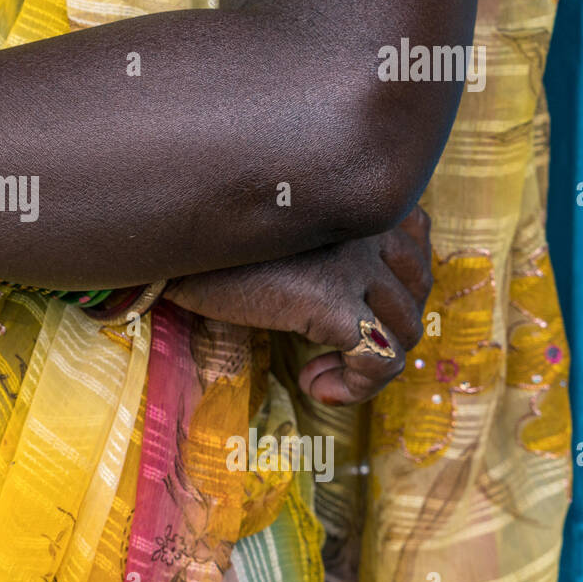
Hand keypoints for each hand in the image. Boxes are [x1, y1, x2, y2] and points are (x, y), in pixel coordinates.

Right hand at [163, 207, 432, 404]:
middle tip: (334, 351)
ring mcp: (354, 261)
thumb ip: (318, 241)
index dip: (392, 284)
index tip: (349, 309)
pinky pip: (378, 360)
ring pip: (405, 329)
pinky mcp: (332, 301)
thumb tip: (342, 297)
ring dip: (369, 364)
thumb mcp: (277, 231)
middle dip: (385, 327)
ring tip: (316, 373)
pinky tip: (312, 384)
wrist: (166, 243)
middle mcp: (365, 222)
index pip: (415, 240)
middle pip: (417, 287)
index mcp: (354, 195)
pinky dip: (358, 386)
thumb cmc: (210, 240)